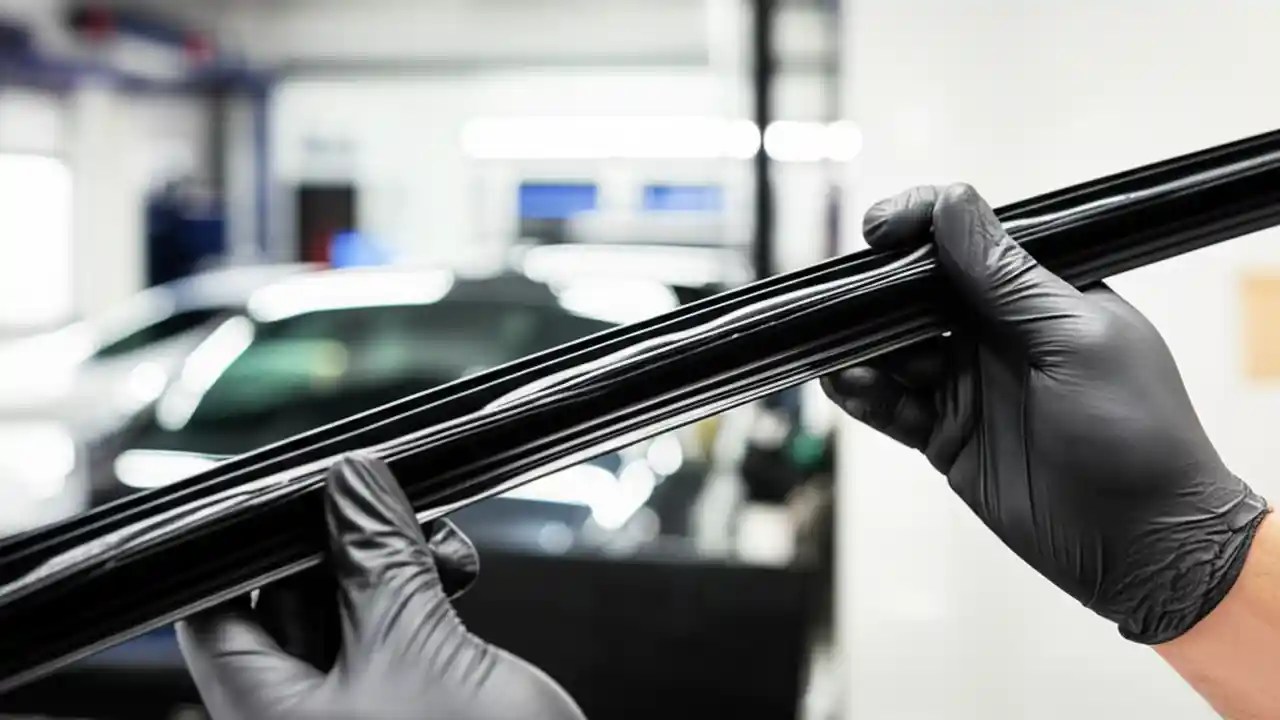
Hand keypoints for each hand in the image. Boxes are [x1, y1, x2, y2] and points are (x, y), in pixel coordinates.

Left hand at [177, 453, 584, 719]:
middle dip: (336, 545)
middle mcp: (302, 719)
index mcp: (270, 717)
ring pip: (349, 614)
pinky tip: (454, 575)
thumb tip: (353, 484)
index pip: (213, 618)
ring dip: (391, 563)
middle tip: (377, 498)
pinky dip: (423, 594)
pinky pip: (395, 637)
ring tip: (431, 542)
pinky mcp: (409, 707)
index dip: (239, 549)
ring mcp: (357, 713)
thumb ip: (378, 558)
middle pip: (286, 605)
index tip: (283, 493)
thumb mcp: (415, 645)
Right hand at [822, 183, 1268, 643]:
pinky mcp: (946, 435)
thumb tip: (952, 205)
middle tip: (843, 302)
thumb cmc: (1137, 433)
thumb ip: (1007, 280)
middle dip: (876, 295)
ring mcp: (968, 385)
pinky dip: (865, 395)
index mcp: (1038, 296)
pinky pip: (891, 406)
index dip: (920, 228)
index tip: (880, 229)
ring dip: (863, 350)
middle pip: (916, 297)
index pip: (967, 243)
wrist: (1143, 544)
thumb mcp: (1075, 341)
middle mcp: (997, 334)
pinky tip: (850, 386)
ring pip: (895, 352)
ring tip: (845, 357)